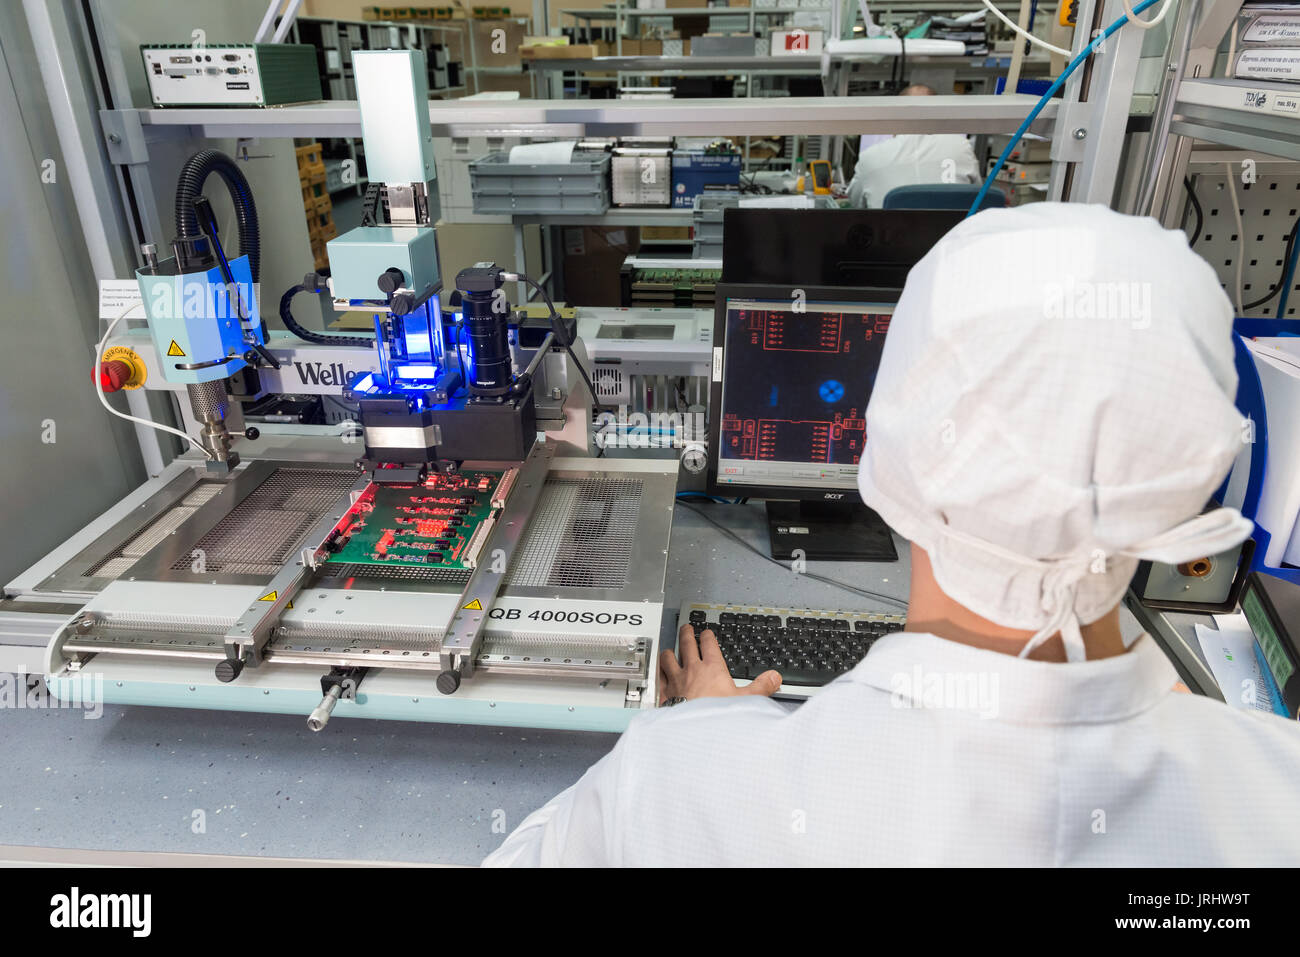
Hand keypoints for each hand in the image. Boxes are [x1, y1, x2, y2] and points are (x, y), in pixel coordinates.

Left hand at [658, 624, 782, 704]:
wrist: (694, 733)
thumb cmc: (717, 716)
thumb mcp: (746, 701)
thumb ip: (761, 688)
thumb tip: (774, 678)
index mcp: (712, 669)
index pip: (709, 645)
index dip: (708, 636)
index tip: (707, 633)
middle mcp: (692, 670)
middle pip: (687, 645)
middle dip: (687, 634)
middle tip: (687, 629)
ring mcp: (676, 680)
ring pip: (669, 658)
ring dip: (670, 652)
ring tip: (670, 649)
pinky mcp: (666, 693)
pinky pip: (660, 677)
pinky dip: (660, 673)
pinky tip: (659, 674)